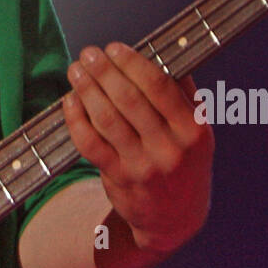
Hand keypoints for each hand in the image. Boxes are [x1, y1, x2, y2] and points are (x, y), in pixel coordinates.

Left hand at [61, 41, 212, 253]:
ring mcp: (143, 166)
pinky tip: (71, 101)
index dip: (133, 63)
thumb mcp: (197, 131)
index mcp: (194, 130)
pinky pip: (90, 144)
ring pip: (107, 120)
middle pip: (129, 100)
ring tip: (76, 71)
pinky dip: (76, 120)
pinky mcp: (119, 179)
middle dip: (104, 72)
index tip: (115, 48)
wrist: (175, 219)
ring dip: (87, 90)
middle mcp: (170, 149)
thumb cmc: (184, 161)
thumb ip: (183, 94)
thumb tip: (161, 53)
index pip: (159, 87)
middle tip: (89, 53)